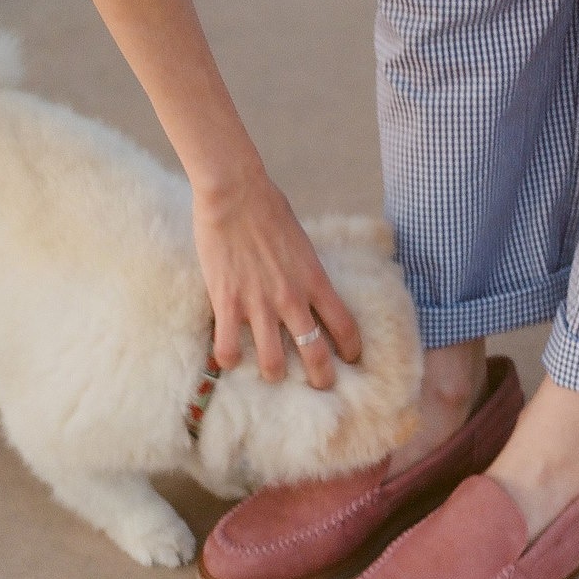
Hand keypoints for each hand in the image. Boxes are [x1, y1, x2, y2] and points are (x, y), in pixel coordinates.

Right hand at [193, 169, 361, 388]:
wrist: (234, 192)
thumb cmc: (267, 206)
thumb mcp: (299, 240)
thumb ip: (304, 268)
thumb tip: (304, 282)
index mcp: (314, 279)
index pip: (345, 326)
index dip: (351, 349)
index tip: (350, 358)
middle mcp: (292, 298)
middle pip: (316, 355)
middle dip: (322, 378)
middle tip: (320, 385)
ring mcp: (258, 304)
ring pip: (274, 363)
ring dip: (275, 374)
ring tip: (273, 374)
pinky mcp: (227, 303)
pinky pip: (228, 348)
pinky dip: (229, 359)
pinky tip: (229, 357)